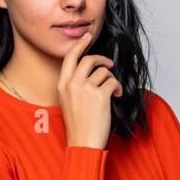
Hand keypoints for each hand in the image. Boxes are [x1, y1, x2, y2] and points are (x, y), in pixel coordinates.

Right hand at [58, 31, 121, 149]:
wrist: (83, 142)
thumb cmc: (78, 125)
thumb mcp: (69, 101)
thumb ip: (76, 85)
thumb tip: (92, 72)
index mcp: (62, 85)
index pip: (70, 58)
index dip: (80, 45)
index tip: (87, 36)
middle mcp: (72, 84)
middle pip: (88, 59)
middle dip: (101, 59)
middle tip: (109, 64)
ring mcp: (85, 89)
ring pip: (103, 71)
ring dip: (111, 79)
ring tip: (112, 91)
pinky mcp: (99, 95)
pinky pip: (112, 82)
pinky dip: (117, 88)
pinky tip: (116, 96)